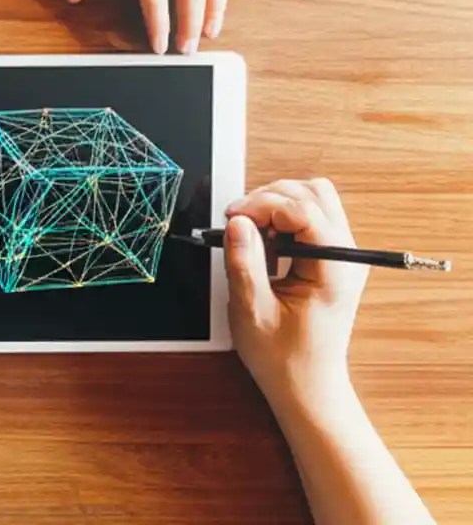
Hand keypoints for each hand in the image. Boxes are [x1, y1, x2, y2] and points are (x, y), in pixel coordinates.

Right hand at [223, 179, 367, 406]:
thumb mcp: (252, 312)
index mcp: (333, 271)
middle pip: (314, 194)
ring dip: (275, 205)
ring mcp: (342, 255)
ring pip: (313, 199)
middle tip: (237, 223)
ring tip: (249, 231)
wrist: (307, 384)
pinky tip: (263, 242)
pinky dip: (281, 219)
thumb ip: (244, 263)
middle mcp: (346, 256)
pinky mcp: (331, 257)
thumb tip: (237, 223)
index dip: (263, 205)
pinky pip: (310, 218)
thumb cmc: (283, 358)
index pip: (304, 211)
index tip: (232, 218)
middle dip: (269, 198)